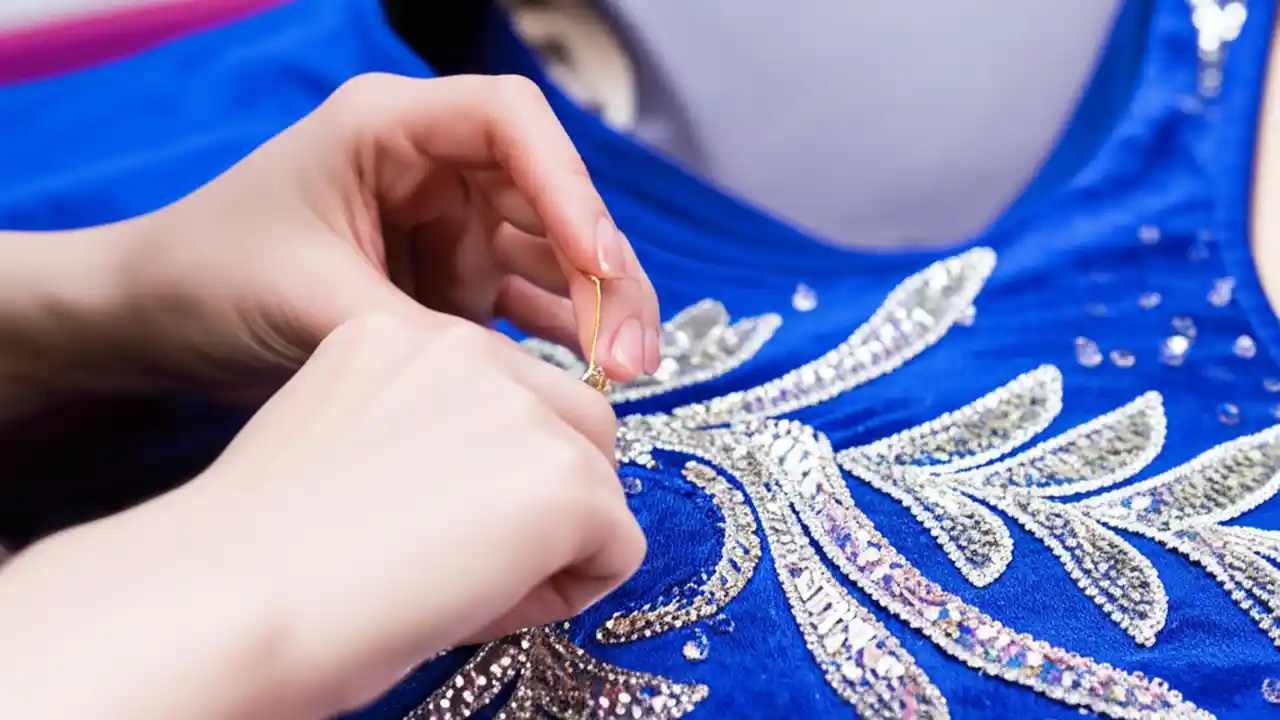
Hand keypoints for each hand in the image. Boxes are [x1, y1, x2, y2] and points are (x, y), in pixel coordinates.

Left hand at [0, 73, 659, 408]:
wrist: (152, 324)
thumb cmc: (209, 279)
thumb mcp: (316, 306)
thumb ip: (428, 342)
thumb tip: (535, 396)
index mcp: (390, 128)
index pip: (510, 122)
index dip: (568, 185)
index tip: (596, 259)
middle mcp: (432, 167)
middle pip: (552, 194)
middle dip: (604, 268)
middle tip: (631, 351)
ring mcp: (446, 224)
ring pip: (553, 253)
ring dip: (597, 309)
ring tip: (627, 375)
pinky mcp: (447, 279)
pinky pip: (524, 298)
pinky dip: (559, 335)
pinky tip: (590, 377)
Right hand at [0, 315, 643, 719]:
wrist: (229, 599)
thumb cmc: (255, 552)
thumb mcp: (339, 446)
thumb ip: (418, 435)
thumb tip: (490, 485)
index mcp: (403, 339)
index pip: (507, 393)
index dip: (489, 472)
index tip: (423, 520)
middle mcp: (470, 352)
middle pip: (575, 422)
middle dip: (548, 493)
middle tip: (464, 557)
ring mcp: (524, 413)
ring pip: (602, 480)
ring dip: (561, 539)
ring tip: (470, 582)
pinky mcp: (564, 482)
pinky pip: (618, 547)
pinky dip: (573, 589)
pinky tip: (488, 604)